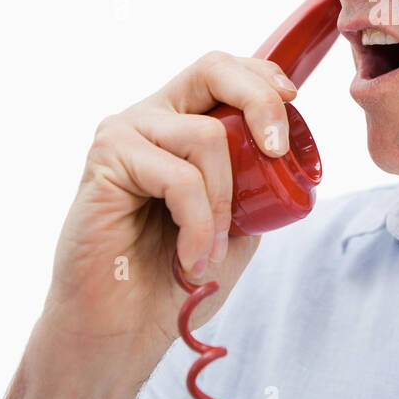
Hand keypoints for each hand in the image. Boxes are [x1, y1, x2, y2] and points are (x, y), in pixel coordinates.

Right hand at [43, 50, 297, 357]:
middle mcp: (150, 117)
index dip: (263, 77)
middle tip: (277, 150)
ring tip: (213, 250)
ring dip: (225, 201)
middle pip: (212, 69)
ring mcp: (124, 134)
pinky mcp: (104, 160)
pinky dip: (200, 222)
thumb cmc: (173, 275)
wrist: (122, 328)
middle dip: (260, 101)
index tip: (293, 101)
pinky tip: (192, 256)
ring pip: (205, 137)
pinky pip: (178, 177)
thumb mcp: (235, 220)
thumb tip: (292, 155)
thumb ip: (255, 180)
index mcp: (179, 122)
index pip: (224, 71)